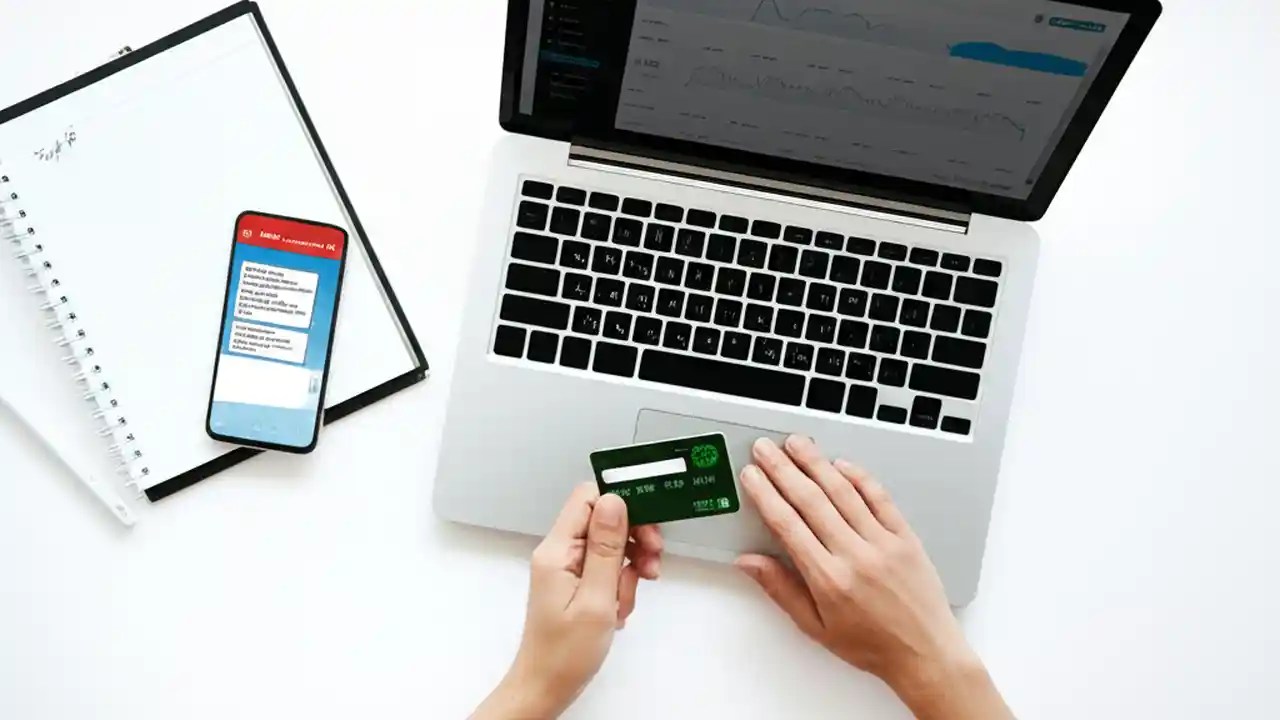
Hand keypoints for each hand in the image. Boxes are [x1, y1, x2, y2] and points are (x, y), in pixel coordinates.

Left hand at [474, 484, 662, 719]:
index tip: (649, 523)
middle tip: (651, 563)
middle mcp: (559, 552)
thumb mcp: (596, 599)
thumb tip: (615, 500)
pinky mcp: (575, 583)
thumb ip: (607, 548)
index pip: (589, 498)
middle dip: (633, 538)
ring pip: (609, 545)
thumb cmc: (565, 653)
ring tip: (629, 597)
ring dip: (629, 566)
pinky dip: (620, 584)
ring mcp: (567, 568)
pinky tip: (620, 608)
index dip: (623, 503)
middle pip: (604, 520)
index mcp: (557, 549)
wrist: (546, 688)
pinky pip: (606, 568)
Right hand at [735, 436, 1010, 719]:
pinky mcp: (905, 537)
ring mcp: (883, 543)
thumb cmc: (872, 646)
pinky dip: (859, 477)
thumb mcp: (816, 626)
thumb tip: (749, 562)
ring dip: (816, 463)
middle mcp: (855, 555)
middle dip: (782, 469)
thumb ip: (781, 589)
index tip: (751, 476)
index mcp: (828, 579)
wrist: (926, 654)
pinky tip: (841, 464)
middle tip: (765, 449)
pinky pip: (880, 498)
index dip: (765, 494)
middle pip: (811, 500)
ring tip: (797, 444)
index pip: (787, 524)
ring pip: (843, 492)